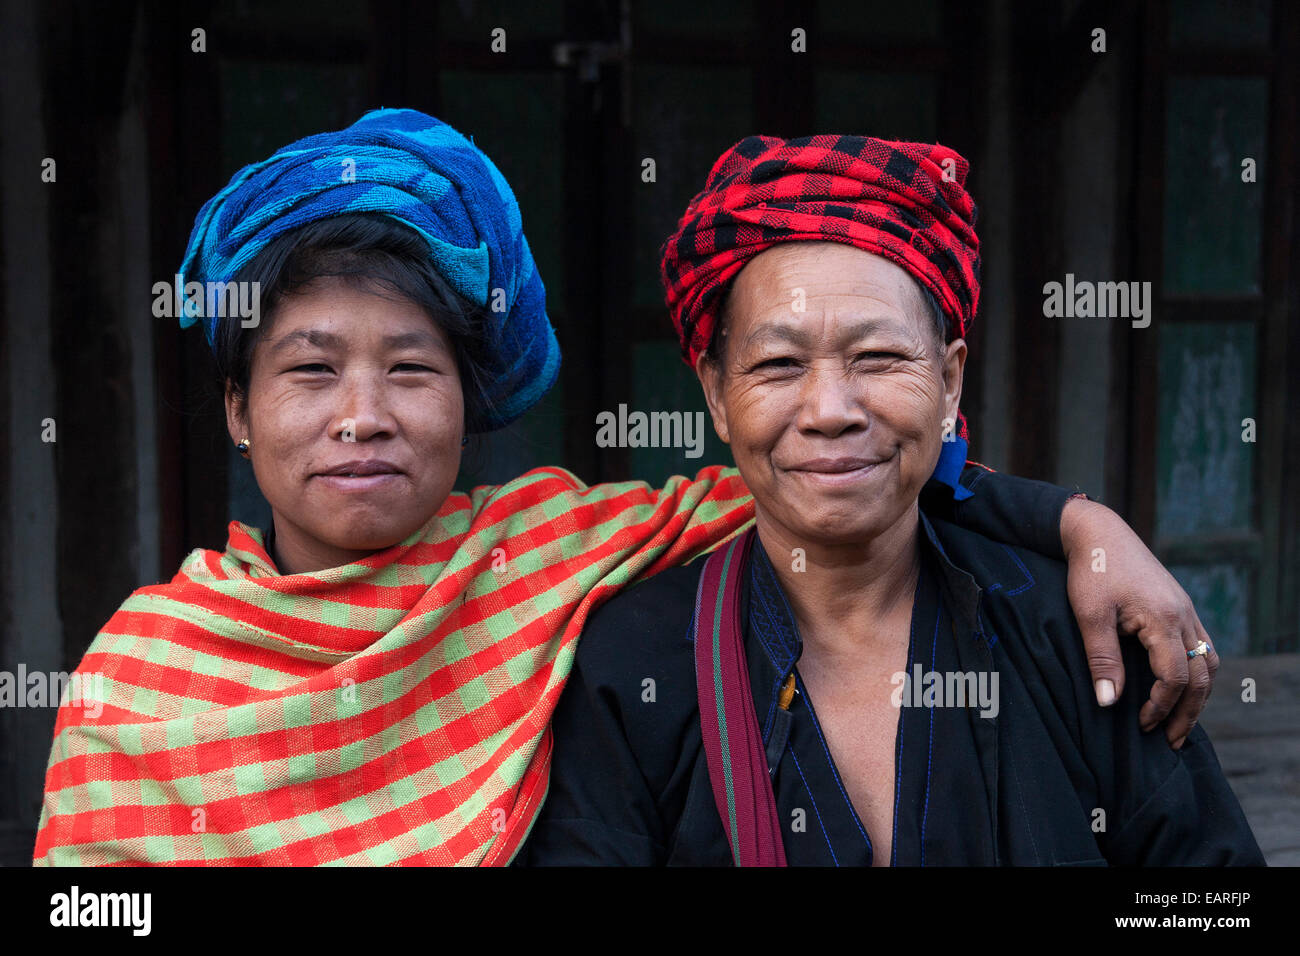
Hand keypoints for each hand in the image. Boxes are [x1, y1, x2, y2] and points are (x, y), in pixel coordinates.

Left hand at [1059, 497, 1217, 748]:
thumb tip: (1109, 703)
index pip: (1175, 676)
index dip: (1161, 705)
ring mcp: (1186, 610)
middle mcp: (1183, 616)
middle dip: (1188, 712)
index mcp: (1163, 618)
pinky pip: (1201, 646)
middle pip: (1201, 674)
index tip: (1142, 724)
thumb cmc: (1091, 571)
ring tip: (1180, 721)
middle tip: (1171, 741)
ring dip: (1197, 695)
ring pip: (1208, 661)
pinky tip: (1181, 687)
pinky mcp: (1180, 607)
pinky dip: (1196, 672)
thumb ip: (1101, 659)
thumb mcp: (1089, 614)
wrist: (1099, 532)